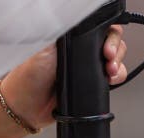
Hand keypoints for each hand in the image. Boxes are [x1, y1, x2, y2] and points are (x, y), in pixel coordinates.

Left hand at [0, 25, 127, 130]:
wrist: (25, 108)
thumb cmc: (29, 77)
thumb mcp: (47, 48)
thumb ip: (67, 36)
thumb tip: (85, 23)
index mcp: (71, 37)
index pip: (98, 27)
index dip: (107, 33)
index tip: (105, 46)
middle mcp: (81, 51)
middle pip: (111, 41)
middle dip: (116, 49)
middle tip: (108, 58)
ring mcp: (87, 69)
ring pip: (115, 59)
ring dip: (117, 64)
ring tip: (109, 72)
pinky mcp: (91, 86)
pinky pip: (112, 79)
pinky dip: (116, 79)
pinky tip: (109, 81)